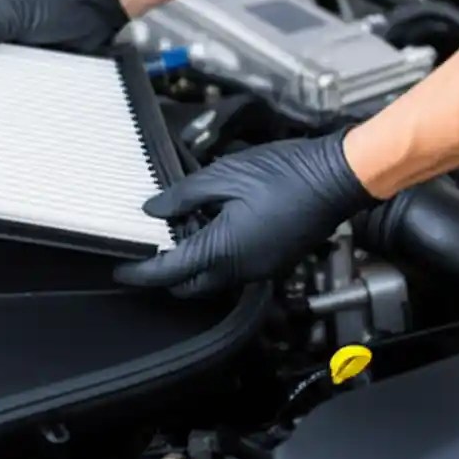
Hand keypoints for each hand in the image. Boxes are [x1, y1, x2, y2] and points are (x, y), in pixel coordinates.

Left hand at [115, 132, 375, 296]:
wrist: (338, 177)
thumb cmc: (285, 173)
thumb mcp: (222, 176)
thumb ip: (182, 196)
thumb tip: (153, 210)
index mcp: (222, 251)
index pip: (167, 272)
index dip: (139, 272)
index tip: (120, 270)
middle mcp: (241, 269)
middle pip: (189, 284)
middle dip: (164, 274)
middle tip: (148, 249)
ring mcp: (260, 269)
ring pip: (213, 278)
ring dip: (192, 263)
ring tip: (181, 228)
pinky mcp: (274, 262)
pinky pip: (235, 269)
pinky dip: (217, 256)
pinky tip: (213, 226)